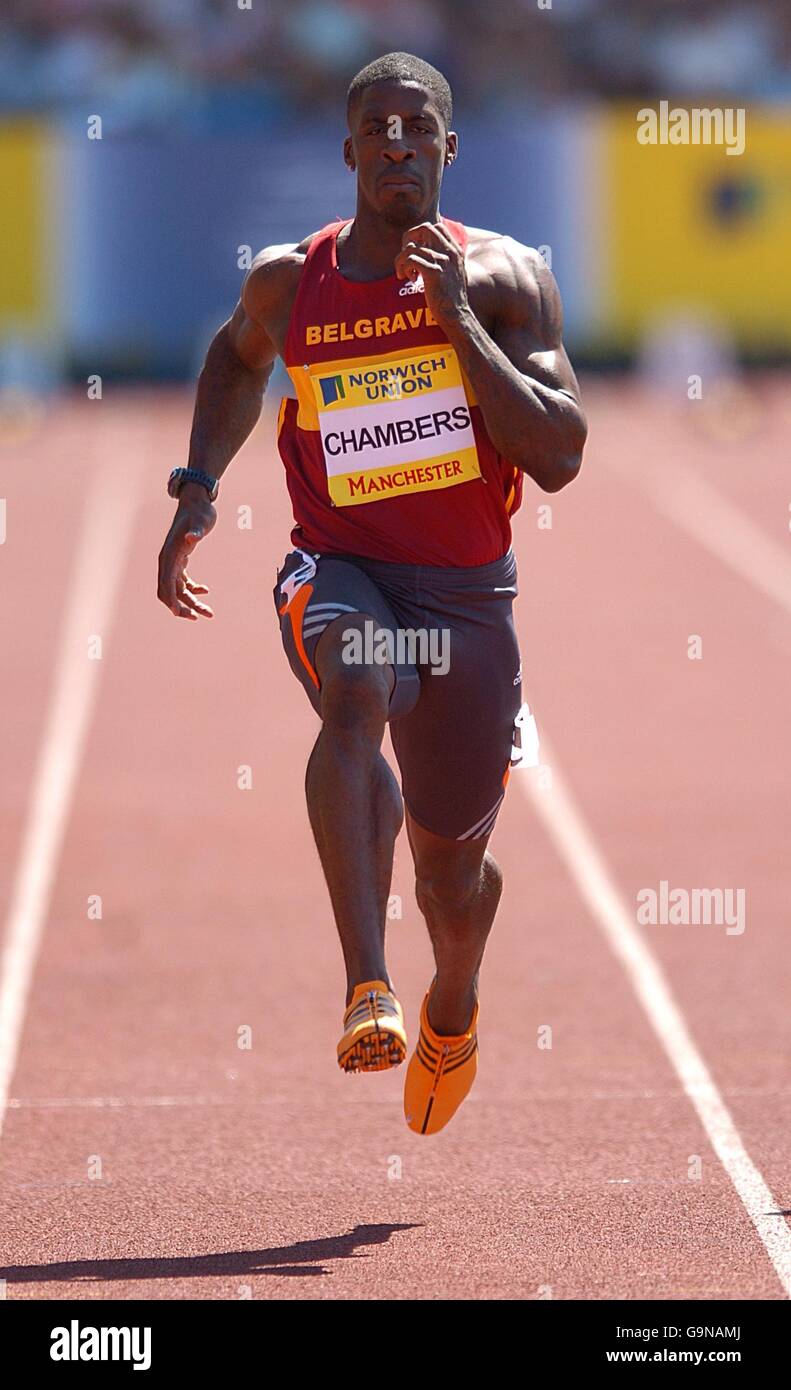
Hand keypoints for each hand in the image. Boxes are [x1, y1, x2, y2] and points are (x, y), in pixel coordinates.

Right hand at [157, 487, 215, 619]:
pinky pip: (183, 582)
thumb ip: (196, 531)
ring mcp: (173, 561)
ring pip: (177, 589)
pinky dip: (192, 589)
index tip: (180, 614)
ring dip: (190, 602)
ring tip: (208, 613)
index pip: (165, 584)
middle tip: (198, 617)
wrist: (197, 501)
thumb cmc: (199, 512)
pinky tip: (205, 590)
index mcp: (168, 556)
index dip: (171, 601)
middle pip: (169, 592)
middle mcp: (167, 561)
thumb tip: (192, 537)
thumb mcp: (200, 521)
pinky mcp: (181, 559)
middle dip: (182, 607)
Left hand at [394, 222, 468, 327]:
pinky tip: (410, 279)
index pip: (436, 227)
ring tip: (405, 275)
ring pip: (412, 247)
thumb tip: (421, 250)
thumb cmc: (450, 299)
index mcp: (455, 251)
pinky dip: (405, 268)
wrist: (457, 316)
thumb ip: (443, 260)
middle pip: (424, 228)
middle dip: (409, 239)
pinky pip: (410, 259)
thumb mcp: (452, 274)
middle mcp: (450, 253)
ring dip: (402, 260)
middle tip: (405, 257)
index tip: (415, 251)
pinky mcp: (434, 273)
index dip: (420, 235)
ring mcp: (443, 262)